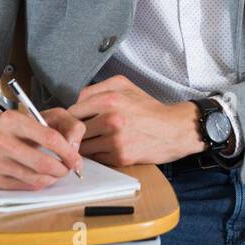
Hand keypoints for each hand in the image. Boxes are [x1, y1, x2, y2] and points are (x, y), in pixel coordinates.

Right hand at [0, 107, 85, 189]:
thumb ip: (71, 126)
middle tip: (68, 169)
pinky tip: (42, 175)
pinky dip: (40, 183)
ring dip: (53, 178)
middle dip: (62, 169)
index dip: (68, 153)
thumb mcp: (52, 116)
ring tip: (57, 171)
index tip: (77, 161)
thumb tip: (73, 148)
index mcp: (13, 119)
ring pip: (35, 177)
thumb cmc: (27, 125)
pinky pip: (25, 186)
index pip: (49, 138)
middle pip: (42, 162)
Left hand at [67, 75, 202, 165]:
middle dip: (76, 132)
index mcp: (110, 99)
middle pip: (74, 131)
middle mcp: (111, 119)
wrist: (173, 129)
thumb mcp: (125, 86)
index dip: (72, 116)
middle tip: (84, 131)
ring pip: (82, 147)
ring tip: (96, 139)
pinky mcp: (120, 157)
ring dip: (85, 145)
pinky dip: (98, 154)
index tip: (76, 120)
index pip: (72, 111)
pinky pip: (95, 157)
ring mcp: (115, 140)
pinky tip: (108, 147)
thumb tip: (75, 101)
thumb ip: (96, 88)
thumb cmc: (147, 108)